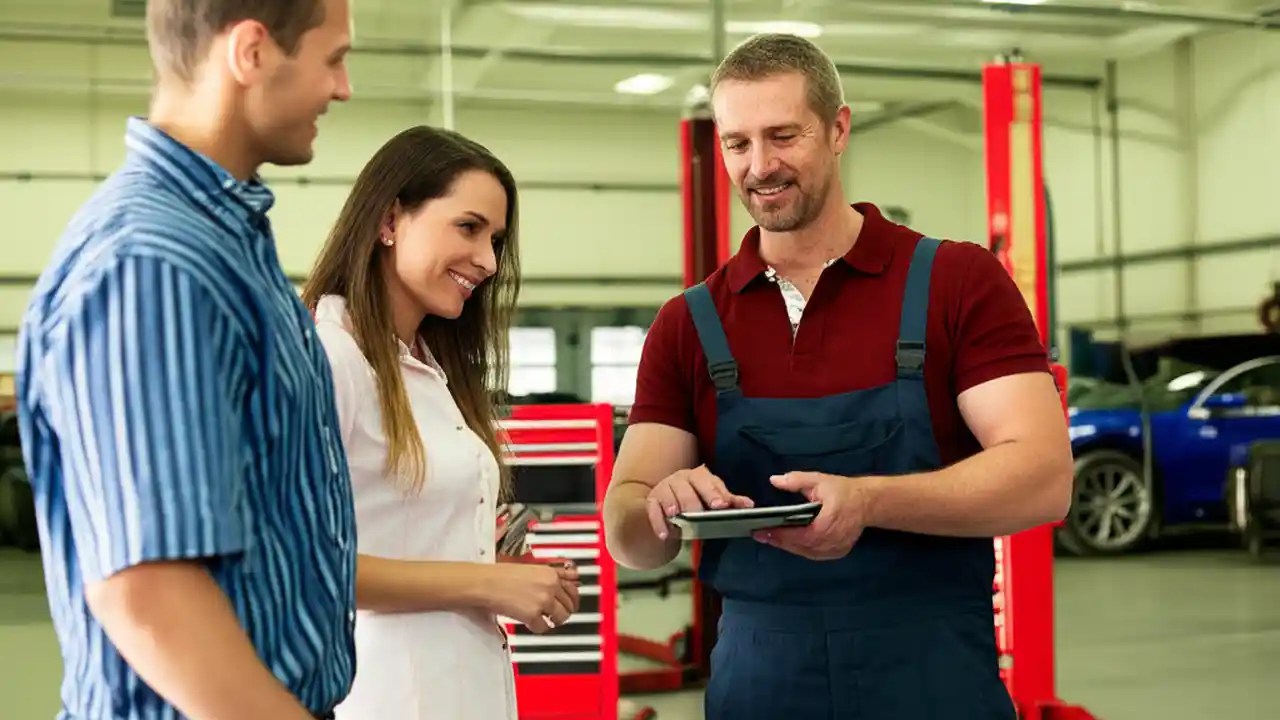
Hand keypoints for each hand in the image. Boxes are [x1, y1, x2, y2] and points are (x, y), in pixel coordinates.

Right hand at [487, 560, 579, 633]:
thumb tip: (558, 586)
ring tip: (545, 619)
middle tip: (556, 614)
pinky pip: (544, 627)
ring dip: (554, 620)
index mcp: (550, 573)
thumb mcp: (529, 569)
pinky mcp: (533, 615)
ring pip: (561, 617)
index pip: (573, 588)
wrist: (485, 583)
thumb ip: (546, 578)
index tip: (571, 603)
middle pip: (570, 604)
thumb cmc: (500, 575)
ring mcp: (543, 601)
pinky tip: (532, 623)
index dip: (573, 598)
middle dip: (564, 610)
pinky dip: (539, 627)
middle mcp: (550, 586)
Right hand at [646, 464, 754, 539]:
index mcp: (699, 476)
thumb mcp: (714, 498)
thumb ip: (730, 501)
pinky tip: (664, 534)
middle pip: (686, 488)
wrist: (670, 500)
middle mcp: (681, 478)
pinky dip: (658, 522)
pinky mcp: (653, 500)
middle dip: (693, 500)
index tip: (721, 505)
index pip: (707, 481)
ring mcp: (665, 488)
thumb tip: (749, 505)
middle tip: (699, 512)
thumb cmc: (697, 497)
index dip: (714, 493)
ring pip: (668, 495)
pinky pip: (653, 509)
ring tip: (676, 515)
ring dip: (672, 505)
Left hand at [753, 471, 869, 560]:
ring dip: (789, 546)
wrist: (868, 502)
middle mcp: (832, 540)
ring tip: (771, 537)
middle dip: (779, 541)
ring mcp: (836, 549)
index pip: (799, 534)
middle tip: (761, 534)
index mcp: (827, 523)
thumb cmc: (843, 490)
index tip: (762, 530)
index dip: (780, 534)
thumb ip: (796, 481)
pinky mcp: (838, 552)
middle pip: (800, 546)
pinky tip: (789, 542)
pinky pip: (814, 554)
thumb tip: (774, 480)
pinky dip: (801, 549)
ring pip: (806, 552)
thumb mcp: (819, 480)